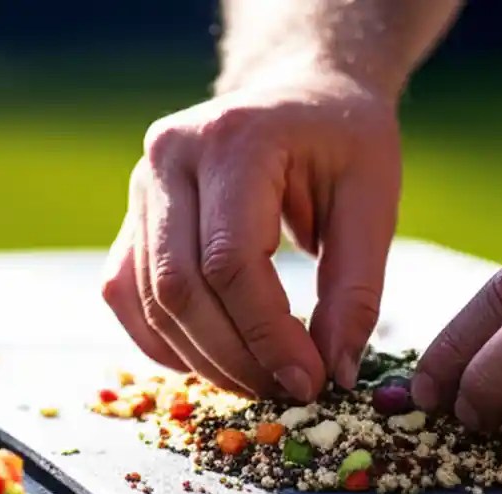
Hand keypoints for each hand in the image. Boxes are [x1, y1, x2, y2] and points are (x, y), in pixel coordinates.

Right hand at [100, 66, 401, 400]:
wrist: (298, 94)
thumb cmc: (342, 141)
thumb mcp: (372, 200)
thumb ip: (356, 288)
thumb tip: (332, 372)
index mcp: (233, 139)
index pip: (230, 261)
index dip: (266, 334)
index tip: (310, 380)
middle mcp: (169, 158)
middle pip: (180, 287)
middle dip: (232, 356)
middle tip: (285, 391)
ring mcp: (140, 187)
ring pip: (150, 300)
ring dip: (202, 358)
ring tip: (258, 382)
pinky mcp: (131, 219)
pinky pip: (129, 297)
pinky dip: (166, 342)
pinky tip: (214, 361)